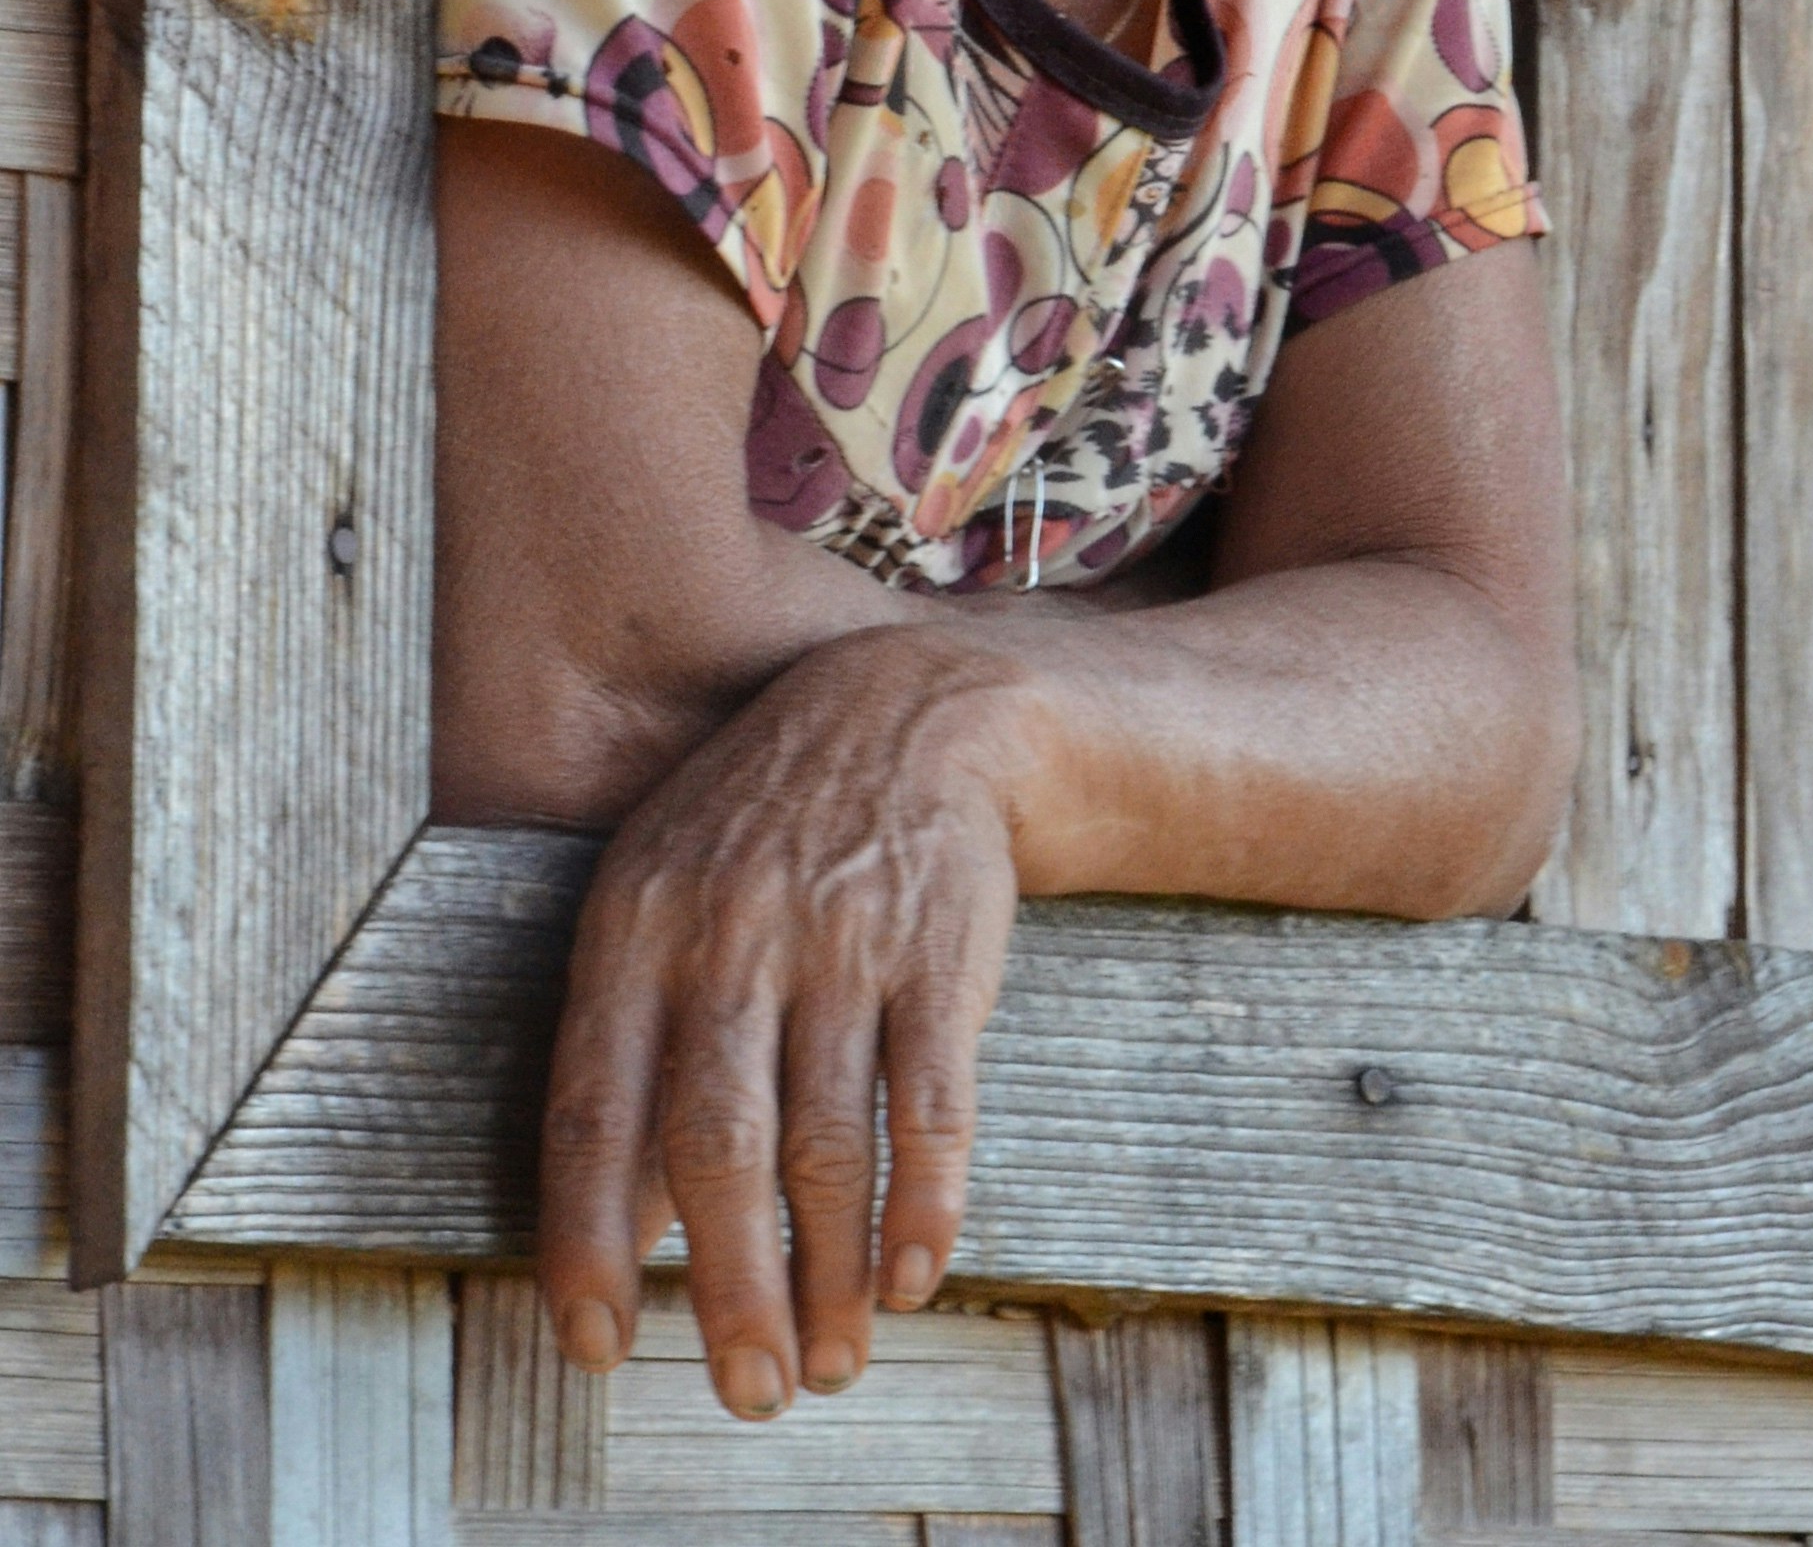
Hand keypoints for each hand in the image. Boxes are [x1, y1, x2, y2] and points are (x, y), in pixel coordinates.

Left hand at [538, 628, 1027, 1414]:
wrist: (916, 705)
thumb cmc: (768, 827)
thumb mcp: (667, 891)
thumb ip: (635, 1041)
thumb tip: (623, 1224)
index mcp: (636, 924)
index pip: (590, 1111)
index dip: (587, 1242)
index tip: (600, 1345)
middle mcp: (730, 932)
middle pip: (715, 1145)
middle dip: (729, 1291)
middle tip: (749, 1391)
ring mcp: (841, 937)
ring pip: (827, 1141)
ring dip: (833, 1271)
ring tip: (835, 1355)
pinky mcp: (941, 945)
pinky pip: (931, 1100)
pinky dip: (926, 1202)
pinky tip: (916, 1272)